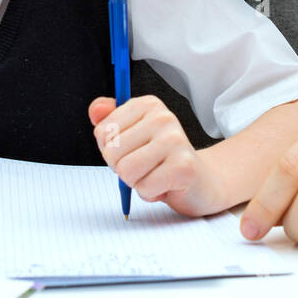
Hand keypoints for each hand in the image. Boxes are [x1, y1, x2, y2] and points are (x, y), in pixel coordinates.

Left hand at [88, 94, 218, 216]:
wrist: (201, 181)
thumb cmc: (160, 159)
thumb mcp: (130, 135)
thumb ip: (108, 120)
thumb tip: (96, 110)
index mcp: (147, 104)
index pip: (103, 132)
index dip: (111, 150)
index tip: (132, 150)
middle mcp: (163, 117)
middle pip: (112, 152)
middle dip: (122, 168)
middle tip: (144, 166)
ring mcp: (175, 140)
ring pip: (126, 171)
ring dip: (136, 182)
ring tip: (154, 175)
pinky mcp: (184, 166)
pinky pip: (145, 187)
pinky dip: (150, 193)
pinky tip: (165, 185)